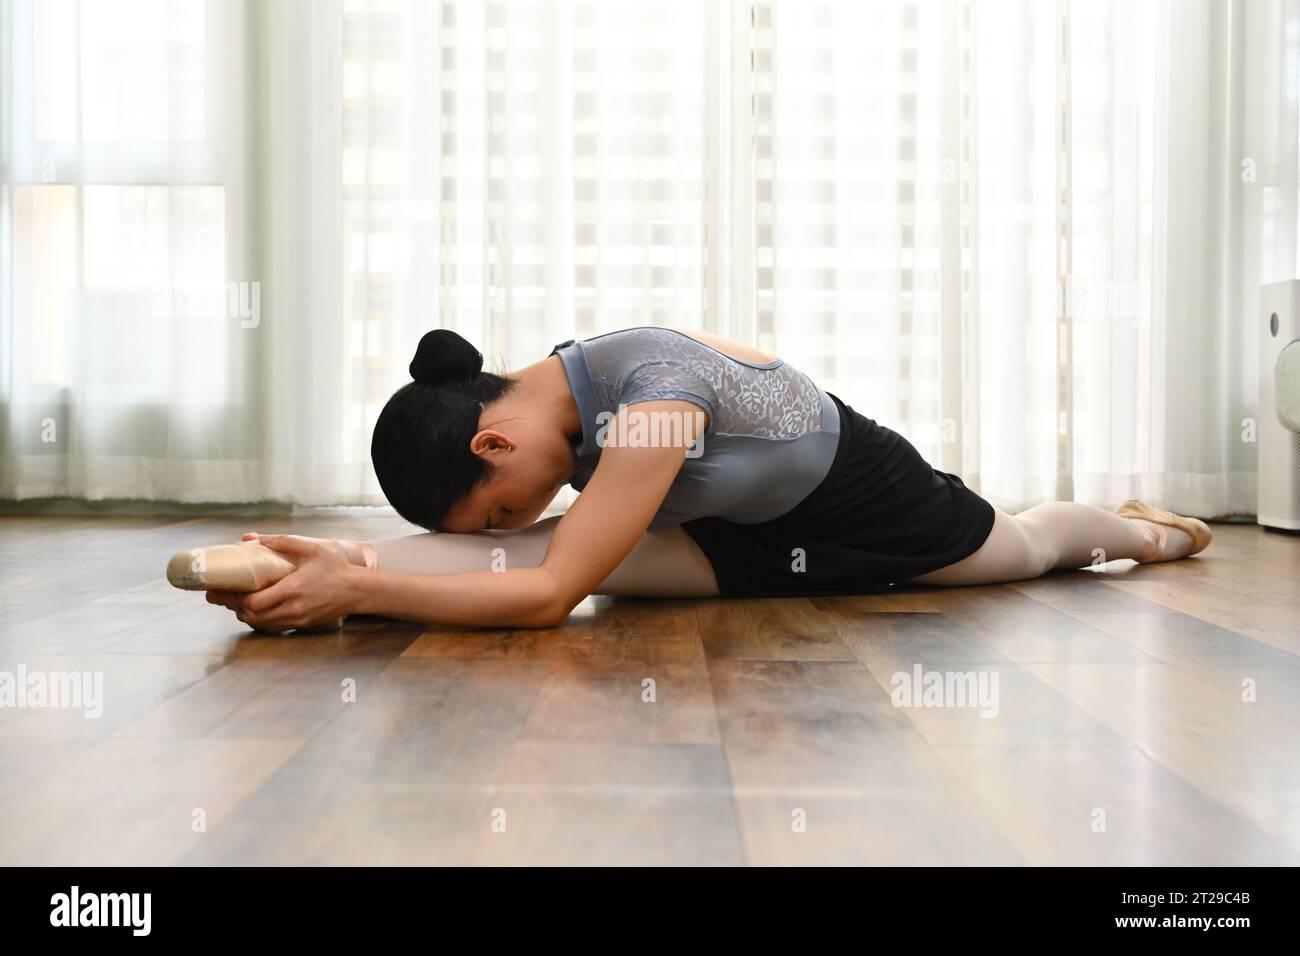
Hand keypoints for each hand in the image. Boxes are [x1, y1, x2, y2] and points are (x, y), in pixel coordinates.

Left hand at [206, 534, 357, 631]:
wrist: (358, 591)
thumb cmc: (335, 569)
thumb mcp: (310, 550)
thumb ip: (282, 543)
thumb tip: (256, 538)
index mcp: (291, 590)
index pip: (252, 603)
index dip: (233, 599)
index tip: (220, 591)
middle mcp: (292, 609)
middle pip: (252, 616)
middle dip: (233, 607)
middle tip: (221, 597)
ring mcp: (297, 619)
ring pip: (261, 624)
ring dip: (245, 615)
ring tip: (236, 602)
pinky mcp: (302, 624)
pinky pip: (273, 626)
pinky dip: (260, 619)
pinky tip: (256, 609)